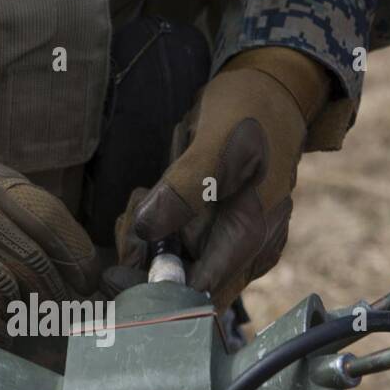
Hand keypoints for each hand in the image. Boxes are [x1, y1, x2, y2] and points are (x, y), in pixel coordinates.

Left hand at [114, 47, 327, 310]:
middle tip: (128, 216)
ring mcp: (234, 246)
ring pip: (175, 272)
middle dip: (143, 263)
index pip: (194, 299)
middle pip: (181, 292)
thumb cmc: (250, 113)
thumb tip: (146, 230)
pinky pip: (180, 250)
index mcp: (249, 240)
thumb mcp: (219, 143)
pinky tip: (149, 197)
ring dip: (144, 244)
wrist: (272, 91)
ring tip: (141, 196)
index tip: (117, 267)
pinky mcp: (220, 234)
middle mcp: (245, 256)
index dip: (151, 292)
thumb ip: (185, 188)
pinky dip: (154, 231)